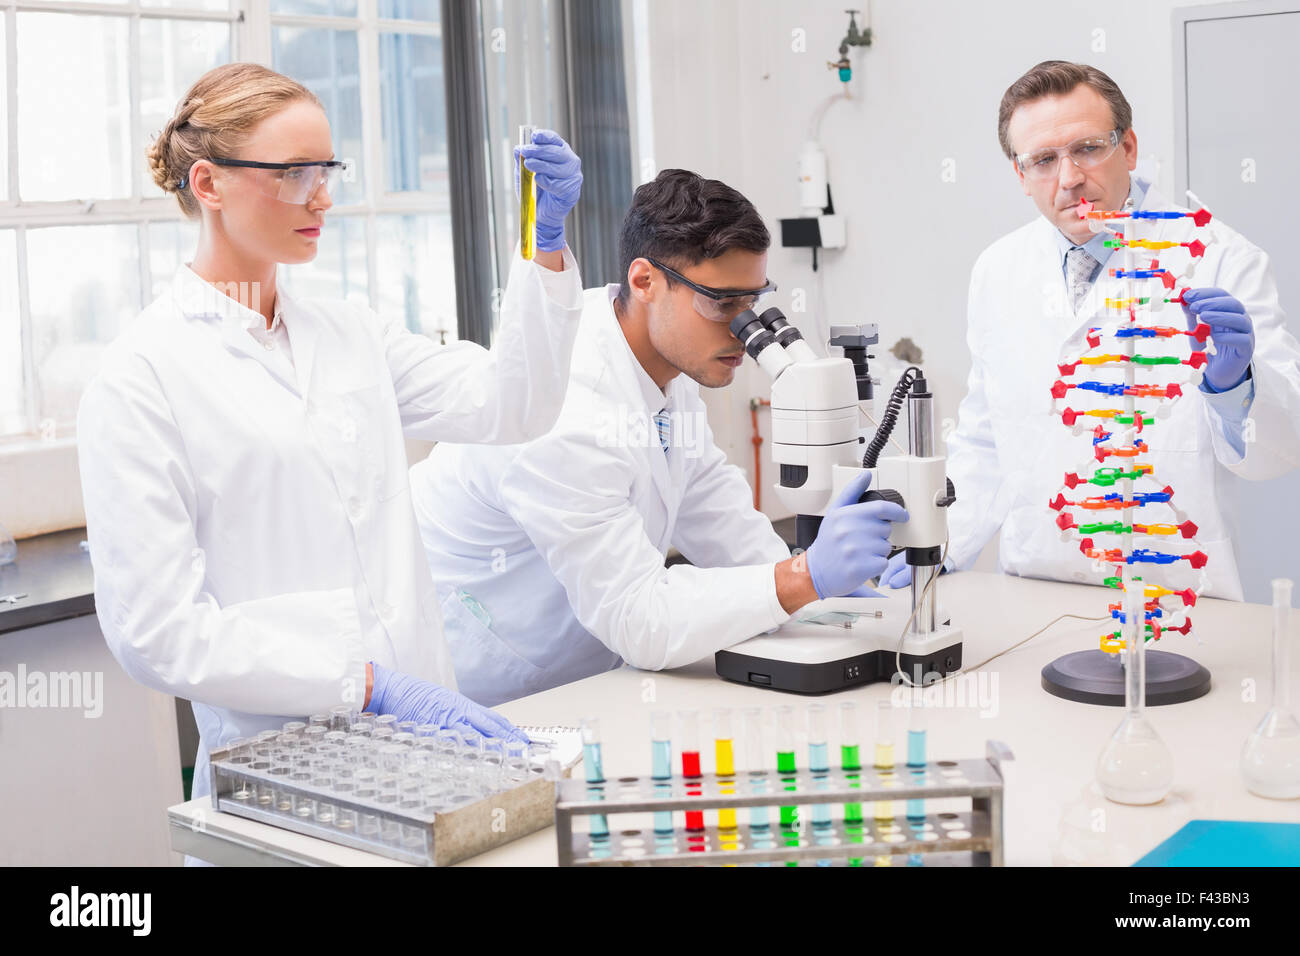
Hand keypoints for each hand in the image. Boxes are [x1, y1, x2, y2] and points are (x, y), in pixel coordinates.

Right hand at [368, 662, 528, 742]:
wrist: (392, 688)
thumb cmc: (414, 696)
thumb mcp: (442, 702)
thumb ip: (458, 716)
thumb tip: (473, 729)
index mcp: (462, 705)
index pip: (492, 719)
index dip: (509, 729)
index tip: (523, 739)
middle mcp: (458, 711)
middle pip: (489, 726)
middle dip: (508, 738)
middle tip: (523, 749)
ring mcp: (446, 719)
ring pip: (475, 734)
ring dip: (492, 746)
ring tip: (508, 756)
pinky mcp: (432, 727)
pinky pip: (452, 740)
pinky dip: (465, 749)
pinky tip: (476, 757)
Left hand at [514, 129, 581, 251]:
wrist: (542, 215)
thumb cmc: (535, 191)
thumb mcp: (524, 174)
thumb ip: (521, 162)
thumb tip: (517, 149)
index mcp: (560, 152)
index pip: (555, 140)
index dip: (545, 136)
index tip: (533, 136)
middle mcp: (570, 162)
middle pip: (556, 152)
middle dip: (539, 150)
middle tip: (525, 151)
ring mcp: (574, 177)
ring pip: (558, 167)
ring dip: (541, 164)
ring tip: (528, 164)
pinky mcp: (572, 192)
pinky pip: (558, 185)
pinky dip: (547, 181)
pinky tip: (538, 180)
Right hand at [805, 470, 908, 598]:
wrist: (816, 571)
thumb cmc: (828, 542)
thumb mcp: (835, 513)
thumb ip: (852, 492)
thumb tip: (866, 475)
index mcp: (844, 515)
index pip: (881, 508)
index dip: (897, 511)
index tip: (903, 515)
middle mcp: (849, 531)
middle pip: (885, 528)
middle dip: (880, 534)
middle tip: (864, 540)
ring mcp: (855, 551)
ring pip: (886, 546)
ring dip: (879, 550)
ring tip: (862, 552)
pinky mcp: (861, 568)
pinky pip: (883, 562)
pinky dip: (877, 564)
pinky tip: (863, 563)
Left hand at [1182, 287, 1253, 391]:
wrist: (1216, 370)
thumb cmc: (1208, 345)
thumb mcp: (1196, 328)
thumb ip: (1191, 314)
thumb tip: (1183, 298)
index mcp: (1228, 310)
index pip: (1221, 295)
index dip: (1205, 293)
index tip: (1188, 296)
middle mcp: (1240, 318)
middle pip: (1233, 304)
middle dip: (1212, 303)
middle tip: (1194, 306)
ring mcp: (1245, 333)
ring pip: (1240, 319)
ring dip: (1220, 316)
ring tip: (1203, 317)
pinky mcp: (1246, 348)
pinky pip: (1241, 339)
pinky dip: (1227, 336)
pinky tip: (1214, 337)